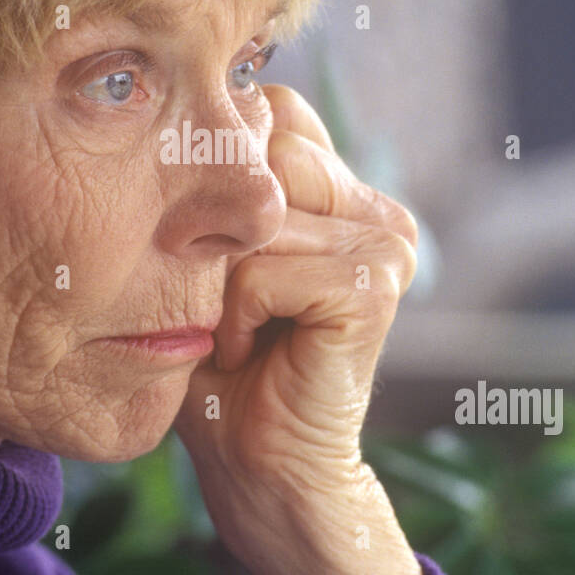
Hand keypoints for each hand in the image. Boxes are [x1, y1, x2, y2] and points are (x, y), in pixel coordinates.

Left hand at [173, 84, 422, 574]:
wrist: (263, 467)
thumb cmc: (222, 365)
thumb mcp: (210, 257)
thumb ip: (219, 184)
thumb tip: (188, 106)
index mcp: (346, 194)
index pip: (272, 112)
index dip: (221, 171)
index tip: (207, 245)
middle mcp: (376, 209)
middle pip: (263, 152)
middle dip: (219, 229)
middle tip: (222, 299)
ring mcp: (385, 242)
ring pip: (256, 215)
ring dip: (220, 283)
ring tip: (237, 331)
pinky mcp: (373, 285)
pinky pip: (262, 269)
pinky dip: (235, 315)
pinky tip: (248, 350)